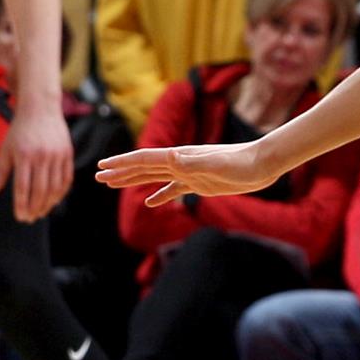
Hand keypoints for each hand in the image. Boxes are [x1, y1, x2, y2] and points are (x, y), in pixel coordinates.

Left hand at [0, 104, 72, 221]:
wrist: (40, 109)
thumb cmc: (19, 131)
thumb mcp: (5, 149)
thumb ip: (0, 172)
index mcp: (24, 156)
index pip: (23, 187)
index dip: (22, 205)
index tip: (20, 217)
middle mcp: (42, 156)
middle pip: (41, 190)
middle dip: (35, 208)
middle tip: (30, 219)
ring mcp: (57, 155)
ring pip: (55, 187)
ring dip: (49, 204)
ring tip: (41, 213)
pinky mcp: (67, 154)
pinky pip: (67, 179)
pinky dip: (61, 192)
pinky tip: (54, 201)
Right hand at [96, 140, 279, 205]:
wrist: (263, 164)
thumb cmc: (242, 163)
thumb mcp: (216, 165)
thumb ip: (193, 163)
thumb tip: (170, 157)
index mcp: (180, 157)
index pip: (144, 160)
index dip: (122, 163)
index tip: (101, 167)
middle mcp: (181, 163)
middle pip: (144, 167)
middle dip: (120, 172)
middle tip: (97, 176)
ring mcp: (190, 173)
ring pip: (155, 177)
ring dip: (134, 180)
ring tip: (113, 184)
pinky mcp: (201, 183)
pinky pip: (174, 190)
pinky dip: (160, 195)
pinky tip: (150, 202)